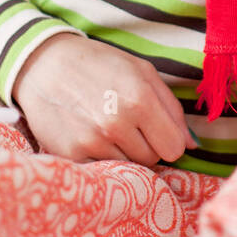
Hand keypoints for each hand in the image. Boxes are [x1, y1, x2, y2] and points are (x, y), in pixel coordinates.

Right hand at [11, 32, 195, 164]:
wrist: (44, 65)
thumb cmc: (99, 65)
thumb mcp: (142, 72)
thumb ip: (172, 109)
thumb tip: (192, 145)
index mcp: (140, 99)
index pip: (175, 148)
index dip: (168, 139)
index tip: (155, 128)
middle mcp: (117, 124)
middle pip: (153, 160)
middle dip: (146, 145)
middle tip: (127, 123)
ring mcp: (92, 142)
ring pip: (129, 168)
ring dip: (123, 152)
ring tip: (106, 127)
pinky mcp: (71, 155)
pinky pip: (103, 171)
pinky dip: (101, 159)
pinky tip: (91, 136)